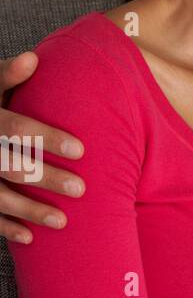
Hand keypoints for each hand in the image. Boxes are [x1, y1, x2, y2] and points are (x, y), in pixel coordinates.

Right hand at [0, 50, 85, 243]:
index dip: (47, 138)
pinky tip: (29, 238)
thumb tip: (33, 59)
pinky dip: (5, 228)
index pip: (15, 127)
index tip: (81, 150)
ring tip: (62, 221)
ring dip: (29, 210)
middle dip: (45, 178)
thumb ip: (5, 74)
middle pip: (9, 164)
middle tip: (81, 189)